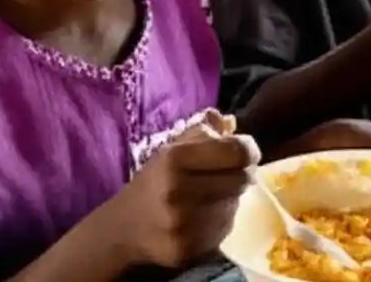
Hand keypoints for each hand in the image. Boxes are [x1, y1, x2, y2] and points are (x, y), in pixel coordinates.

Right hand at [110, 109, 258, 269]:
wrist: (123, 229)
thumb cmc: (154, 182)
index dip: (247, 149)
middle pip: (242, 178)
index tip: (244, 150)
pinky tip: (204, 216)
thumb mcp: (171, 150)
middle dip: (241, 172)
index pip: (237, 151)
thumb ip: (202, 132)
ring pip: (235, 204)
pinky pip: (224, 229)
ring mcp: (185, 224)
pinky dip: (221, 220)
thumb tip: (229, 121)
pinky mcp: (190, 249)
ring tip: (212, 195)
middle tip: (229, 173)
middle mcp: (179, 191)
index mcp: (174, 159)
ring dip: (231, 197)